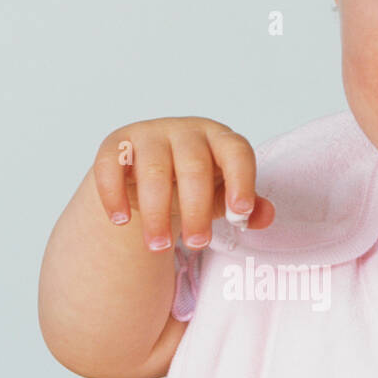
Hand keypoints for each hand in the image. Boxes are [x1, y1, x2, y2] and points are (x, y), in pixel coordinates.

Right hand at [92, 116, 274, 251]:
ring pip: (153, 170)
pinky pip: (111, 166)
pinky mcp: (115, 145)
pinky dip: (114, 195)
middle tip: (198, 245)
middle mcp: (185, 131)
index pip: (237, 152)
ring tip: (159, 246)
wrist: (146, 173)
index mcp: (218, 139)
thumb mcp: (221, 196)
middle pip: (194, 167)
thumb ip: (244, 207)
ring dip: (156, 212)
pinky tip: (121, 221)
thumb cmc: (193, 185)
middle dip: (196, 210)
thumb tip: (266, 217)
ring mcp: (148, 134)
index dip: (241, 182)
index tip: (240, 215)